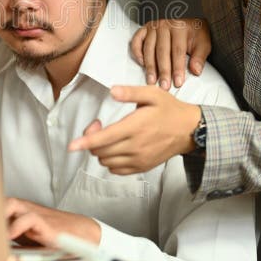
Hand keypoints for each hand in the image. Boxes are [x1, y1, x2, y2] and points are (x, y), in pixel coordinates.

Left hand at [4, 198, 100, 246]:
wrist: (79, 232)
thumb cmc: (50, 234)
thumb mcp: (26, 236)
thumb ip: (10, 235)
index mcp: (17, 210)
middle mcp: (23, 208)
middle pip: (0, 199)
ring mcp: (34, 213)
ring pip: (11, 204)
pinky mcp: (45, 223)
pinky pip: (28, 219)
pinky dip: (17, 226)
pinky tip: (9, 236)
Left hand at [68, 85, 201, 173]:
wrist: (189, 130)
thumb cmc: (169, 109)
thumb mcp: (152, 93)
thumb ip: (131, 92)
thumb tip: (112, 91)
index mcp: (135, 127)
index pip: (104, 138)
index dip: (85, 142)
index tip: (71, 146)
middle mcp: (135, 147)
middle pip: (100, 151)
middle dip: (91, 139)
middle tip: (98, 125)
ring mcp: (138, 160)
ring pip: (106, 161)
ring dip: (101, 150)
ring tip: (109, 135)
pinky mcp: (141, 167)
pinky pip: (116, 170)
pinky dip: (110, 160)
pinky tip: (117, 147)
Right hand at [130, 18, 210, 89]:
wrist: (189, 23)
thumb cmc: (195, 34)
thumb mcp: (203, 44)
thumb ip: (200, 57)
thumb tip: (195, 71)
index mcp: (180, 28)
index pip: (178, 51)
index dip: (177, 68)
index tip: (178, 82)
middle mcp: (164, 26)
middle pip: (162, 51)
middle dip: (163, 70)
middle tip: (164, 86)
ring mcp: (153, 27)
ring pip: (149, 48)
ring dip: (150, 66)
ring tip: (152, 80)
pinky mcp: (144, 29)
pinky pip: (136, 41)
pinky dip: (137, 52)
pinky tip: (142, 64)